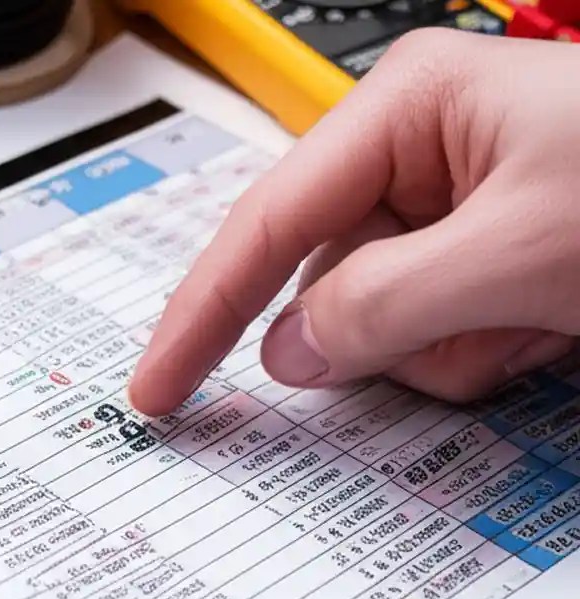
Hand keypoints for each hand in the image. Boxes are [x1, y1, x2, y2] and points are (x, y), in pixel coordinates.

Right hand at [127, 29, 579, 416]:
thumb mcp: (524, 250)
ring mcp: (454, 211)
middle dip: (391, 333)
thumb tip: (293, 353)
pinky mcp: (488, 259)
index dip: (201, 313)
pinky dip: (489, 351)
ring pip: (385, 323)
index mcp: (407, 112)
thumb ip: (387, 306)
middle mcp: (418, 155)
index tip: (156, 389)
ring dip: (458, 348)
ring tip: (546, 318)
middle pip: (329, 281)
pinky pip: (438, 335)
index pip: (266, 224)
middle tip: (477, 331)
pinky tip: (556, 325)